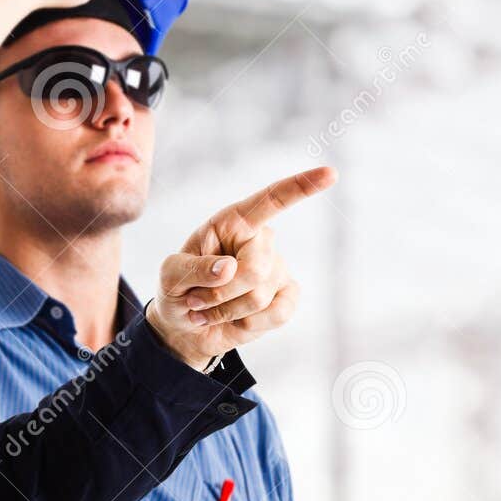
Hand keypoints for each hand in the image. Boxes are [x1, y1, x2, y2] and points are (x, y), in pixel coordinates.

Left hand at [147, 167, 337, 368]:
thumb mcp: (170, 276)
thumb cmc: (179, 290)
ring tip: (210, 309)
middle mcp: (261, 242)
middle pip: (255, 269)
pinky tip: (234, 320)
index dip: (300, 187)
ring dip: (226, 311)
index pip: (270, 201)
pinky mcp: (286, 296)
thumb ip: (194, 269)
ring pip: (259, 297)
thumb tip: (230, 268)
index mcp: (233, 222)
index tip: (330, 173)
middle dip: (220, 293)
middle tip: (196, 300)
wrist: (186, 327)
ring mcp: (277, 269)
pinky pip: (276, 314)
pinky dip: (246, 324)